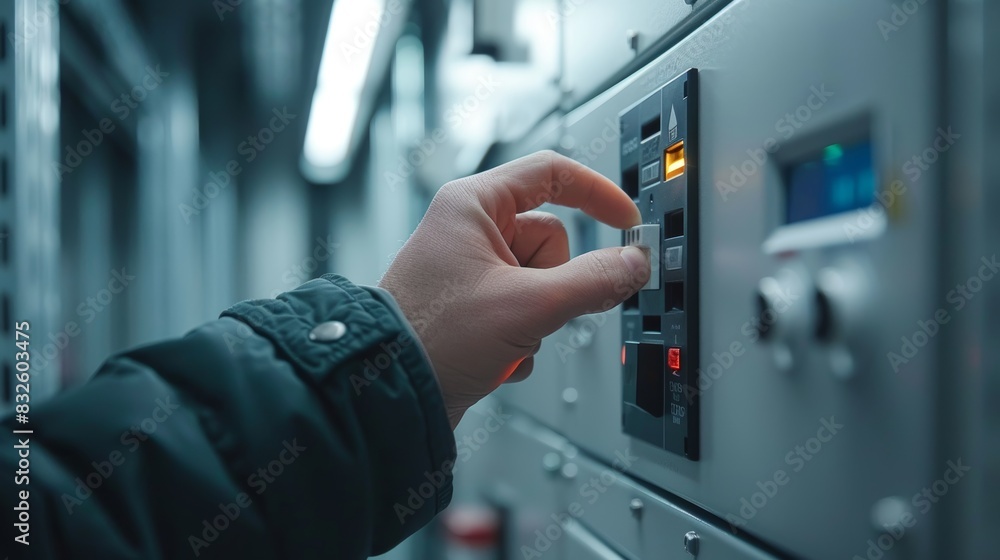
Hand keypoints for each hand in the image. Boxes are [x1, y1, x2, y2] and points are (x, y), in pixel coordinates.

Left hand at [379, 151, 649, 427]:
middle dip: (551, 284)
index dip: (597, 193)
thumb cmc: (433, 337)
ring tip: (503, 337)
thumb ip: (594, 281)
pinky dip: (521, 337)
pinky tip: (495, 355)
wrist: (392, 396)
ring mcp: (471, 269)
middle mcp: (469, 229)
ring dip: (537, 317)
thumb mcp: (528, 306)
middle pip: (552, 239)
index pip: (552, 173)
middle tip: (526, 309)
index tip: (627, 221)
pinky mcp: (473, 304)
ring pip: (543, 280)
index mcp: (473, 205)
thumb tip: (634, 263)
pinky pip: (525, 309)